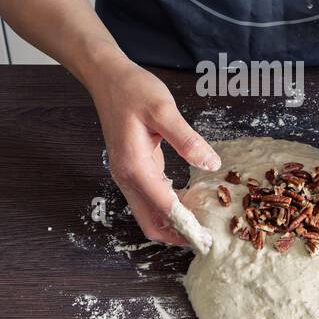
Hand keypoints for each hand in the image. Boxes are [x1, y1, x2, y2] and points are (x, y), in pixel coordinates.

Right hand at [86, 57, 220, 245]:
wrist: (106, 78)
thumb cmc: (132, 90)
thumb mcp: (163, 110)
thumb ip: (187, 140)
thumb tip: (211, 164)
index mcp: (135, 167)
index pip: (163, 209)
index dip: (186, 227)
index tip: (207, 239)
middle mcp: (128, 177)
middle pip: (150, 223)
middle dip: (177, 235)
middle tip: (206, 240)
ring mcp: (128, 175)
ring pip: (149, 213)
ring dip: (173, 223)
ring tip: (202, 225)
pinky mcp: (133, 168)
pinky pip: (150, 198)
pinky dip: (168, 207)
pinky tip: (189, 202)